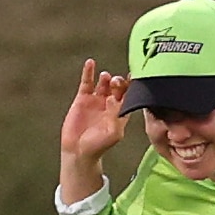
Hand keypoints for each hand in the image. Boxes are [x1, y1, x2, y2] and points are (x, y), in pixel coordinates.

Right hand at [59, 59, 131, 202]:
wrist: (78, 151)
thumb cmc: (98, 146)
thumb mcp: (114, 133)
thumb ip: (117, 116)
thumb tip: (116, 100)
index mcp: (120, 112)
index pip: (129, 95)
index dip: (133, 86)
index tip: (136, 77)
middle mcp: (110, 104)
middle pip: (117, 87)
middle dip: (118, 82)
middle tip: (116, 81)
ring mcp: (96, 100)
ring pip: (104, 83)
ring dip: (107, 78)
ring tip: (106, 77)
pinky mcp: (82, 99)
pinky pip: (87, 83)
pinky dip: (88, 72)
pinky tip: (90, 63)